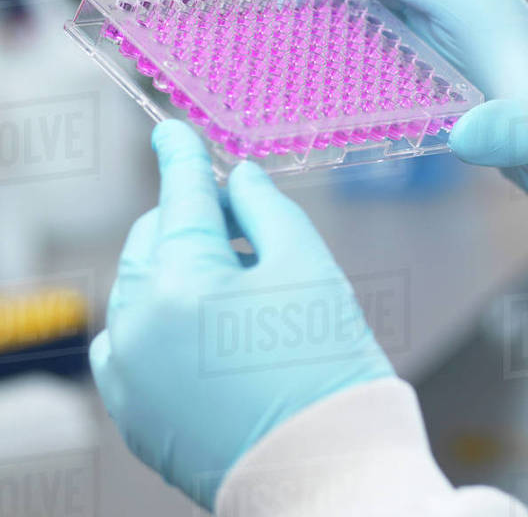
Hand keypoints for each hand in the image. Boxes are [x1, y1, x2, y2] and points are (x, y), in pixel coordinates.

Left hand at [90, 120, 393, 511]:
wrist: (327, 468)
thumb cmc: (326, 364)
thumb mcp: (306, 264)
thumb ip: (264, 208)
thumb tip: (237, 179)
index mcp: (181, 282)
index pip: (177, 196)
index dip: (181, 155)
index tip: (173, 131)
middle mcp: (138, 326)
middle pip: (153, 238)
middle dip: (191, 219)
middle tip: (246, 226)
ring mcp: (129, 375)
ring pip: (139, 286)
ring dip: (175, 266)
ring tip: (238, 284)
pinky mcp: (134, 413)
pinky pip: (129, 340)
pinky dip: (156, 317)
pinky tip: (204, 324)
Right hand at [265, 0, 527, 218]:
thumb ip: (508, 133)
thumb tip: (463, 137)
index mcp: (478, 3)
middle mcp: (463, 8)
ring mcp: (457, 35)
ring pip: (383, 4)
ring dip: (334, 7)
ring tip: (280, 22)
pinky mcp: (454, 64)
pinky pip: (393, 39)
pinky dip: (355, 41)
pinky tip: (324, 64)